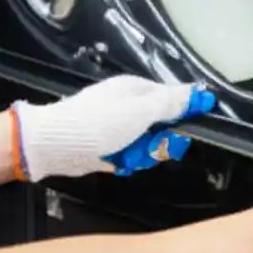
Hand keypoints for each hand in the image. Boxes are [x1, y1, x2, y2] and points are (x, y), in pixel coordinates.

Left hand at [11, 75, 198, 181]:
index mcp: (137, 90)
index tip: (191, 127)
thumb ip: (170, 104)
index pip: (173, 97)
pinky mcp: (109, 147)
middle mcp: (129, 106)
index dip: (185, 112)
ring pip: (149, 143)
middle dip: (162, 140)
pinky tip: (119, 163)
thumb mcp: (140, 111)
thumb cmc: (99, 124)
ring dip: (144, 153)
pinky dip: (129, 161)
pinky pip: (132, 155)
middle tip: (154, 146)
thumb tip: (197, 91)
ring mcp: (118, 127)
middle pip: (164, 124)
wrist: (55, 145)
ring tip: (129, 156)